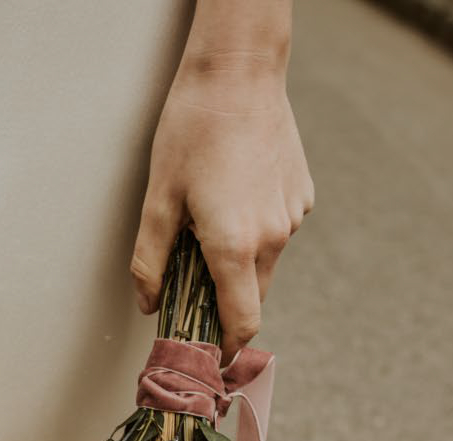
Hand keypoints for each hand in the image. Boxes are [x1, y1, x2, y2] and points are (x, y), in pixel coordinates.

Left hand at [131, 45, 313, 360]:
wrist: (240, 73)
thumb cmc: (192, 130)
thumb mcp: (157, 198)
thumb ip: (150, 261)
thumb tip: (148, 304)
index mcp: (234, 245)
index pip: (242, 324)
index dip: (225, 347)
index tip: (209, 356)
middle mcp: (273, 237)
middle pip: (252, 298)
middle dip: (224, 303)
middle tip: (192, 287)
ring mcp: (293, 216)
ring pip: (265, 263)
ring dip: (239, 262)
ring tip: (208, 223)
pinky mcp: (304, 194)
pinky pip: (278, 230)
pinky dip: (256, 229)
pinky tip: (233, 194)